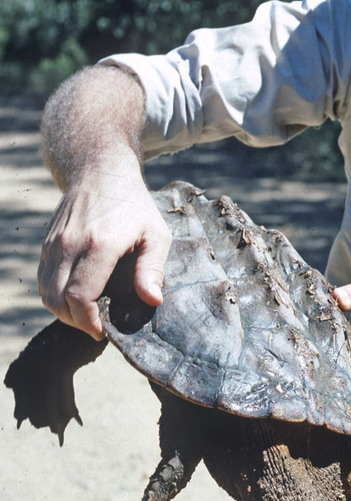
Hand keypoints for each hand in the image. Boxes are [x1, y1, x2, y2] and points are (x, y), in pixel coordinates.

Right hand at [38, 164, 171, 338]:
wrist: (100, 170)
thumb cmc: (134, 205)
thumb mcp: (156, 233)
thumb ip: (153, 269)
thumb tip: (152, 301)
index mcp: (99, 244)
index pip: (80, 297)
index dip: (89, 322)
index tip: (103, 330)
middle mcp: (69, 244)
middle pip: (58, 301)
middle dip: (76, 322)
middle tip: (97, 326)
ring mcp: (54, 243)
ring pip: (46, 293)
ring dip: (63, 312)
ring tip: (87, 314)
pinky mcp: (47, 243)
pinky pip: (43, 280)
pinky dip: (55, 296)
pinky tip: (76, 298)